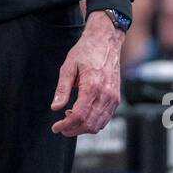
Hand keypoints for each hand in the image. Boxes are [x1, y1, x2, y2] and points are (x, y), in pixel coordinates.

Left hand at [51, 12, 122, 136]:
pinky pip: (106, 118)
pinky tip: (83, 115)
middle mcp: (106, 94)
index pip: (79, 115)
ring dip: (83, 128)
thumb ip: (62, 89)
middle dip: (73, 130)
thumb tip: (55, 107)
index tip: (56, 127)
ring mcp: (113, 98)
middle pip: (89, 124)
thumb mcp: (68, 67)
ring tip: (70, 119)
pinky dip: (94, 123)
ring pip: (99, 125)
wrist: (106, 42)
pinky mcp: (116, 98)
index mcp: (92, 86)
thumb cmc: (86, 52)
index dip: (66, 125)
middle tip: (61, 127)